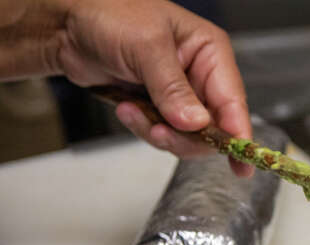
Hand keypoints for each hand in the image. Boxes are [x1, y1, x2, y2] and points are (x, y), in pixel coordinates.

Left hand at [1, 0, 251, 175]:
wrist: (65, 23)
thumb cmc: (108, 14)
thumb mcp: (145, 47)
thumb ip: (173, 88)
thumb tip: (196, 123)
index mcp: (209, 53)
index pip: (233, 101)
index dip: (238, 134)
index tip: (241, 161)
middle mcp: (200, 76)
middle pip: (214, 127)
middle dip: (187, 137)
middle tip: (160, 133)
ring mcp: (179, 94)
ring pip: (188, 136)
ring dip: (160, 133)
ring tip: (132, 113)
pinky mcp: (158, 107)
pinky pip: (163, 134)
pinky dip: (144, 129)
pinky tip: (126, 109)